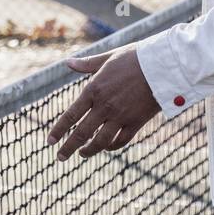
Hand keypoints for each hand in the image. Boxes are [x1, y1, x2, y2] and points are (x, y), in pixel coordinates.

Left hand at [47, 44, 160, 159]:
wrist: (164, 65)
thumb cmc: (135, 57)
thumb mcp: (108, 57)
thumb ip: (87, 64)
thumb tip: (68, 63)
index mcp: (94, 89)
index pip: (70, 115)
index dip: (58, 130)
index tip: (49, 141)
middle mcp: (104, 106)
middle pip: (81, 133)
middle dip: (68, 147)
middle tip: (60, 156)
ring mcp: (121, 116)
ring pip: (100, 141)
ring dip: (88, 150)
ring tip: (82, 154)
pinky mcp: (136, 122)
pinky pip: (120, 141)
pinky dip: (111, 146)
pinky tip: (106, 147)